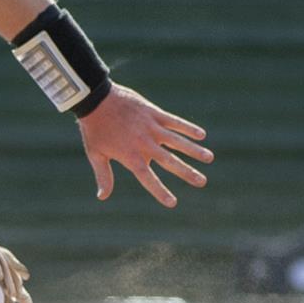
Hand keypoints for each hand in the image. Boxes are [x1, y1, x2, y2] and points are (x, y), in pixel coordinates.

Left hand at [76, 85, 211, 207]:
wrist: (96, 99)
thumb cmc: (94, 129)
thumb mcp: (96, 154)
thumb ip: (104, 176)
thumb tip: (103, 197)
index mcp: (130, 156)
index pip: (148, 178)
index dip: (160, 191)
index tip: (173, 203)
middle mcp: (144, 143)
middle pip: (169, 161)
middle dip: (187, 172)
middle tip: (202, 182)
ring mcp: (151, 127)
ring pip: (177, 141)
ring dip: (194, 150)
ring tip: (209, 158)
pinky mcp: (154, 113)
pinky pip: (174, 121)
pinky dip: (188, 128)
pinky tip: (202, 135)